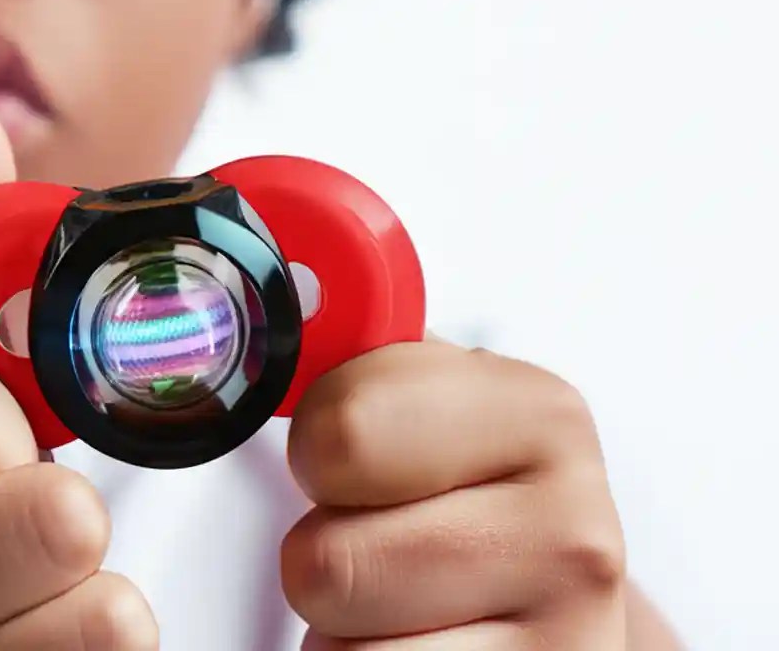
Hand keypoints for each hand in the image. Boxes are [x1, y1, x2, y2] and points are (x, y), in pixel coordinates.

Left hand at [282, 337, 626, 648]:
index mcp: (541, 416)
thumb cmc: (464, 498)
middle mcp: (576, 534)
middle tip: (382, 546)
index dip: (314, 454)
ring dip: (343, 632)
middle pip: (324, 562)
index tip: (352, 459)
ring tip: (406, 606)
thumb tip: (284, 250)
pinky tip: (424, 649)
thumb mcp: (425, 402)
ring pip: (338, 645)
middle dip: (323, 557)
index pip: (337, 433)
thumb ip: (355, 344)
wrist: (551, 611)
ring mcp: (569, 640)